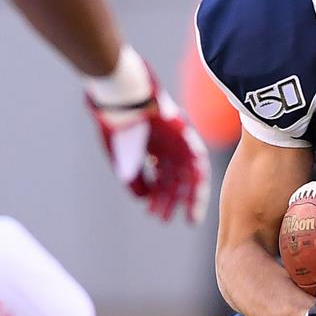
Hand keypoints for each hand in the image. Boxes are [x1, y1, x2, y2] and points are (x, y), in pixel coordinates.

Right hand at [88, 66, 210, 224]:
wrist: (121, 96)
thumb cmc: (116, 124)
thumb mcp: (123, 158)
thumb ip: (135, 178)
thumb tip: (143, 199)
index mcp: (150, 149)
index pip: (160, 178)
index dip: (158, 198)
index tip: (156, 216)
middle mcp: (167, 146)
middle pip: (174, 179)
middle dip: (170, 200)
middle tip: (166, 219)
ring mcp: (177, 139)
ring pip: (187, 172)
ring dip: (187, 195)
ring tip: (186, 215)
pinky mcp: (186, 132)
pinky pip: (198, 158)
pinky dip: (197, 176)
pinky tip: (194, 194)